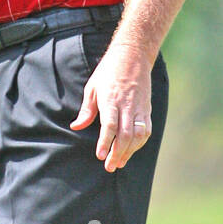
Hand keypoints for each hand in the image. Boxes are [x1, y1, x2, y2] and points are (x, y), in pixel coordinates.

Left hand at [69, 41, 153, 171]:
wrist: (133, 56)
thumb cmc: (108, 71)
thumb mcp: (92, 87)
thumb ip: (86, 109)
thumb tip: (76, 126)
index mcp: (111, 99)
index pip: (110, 125)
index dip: (105, 142)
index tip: (100, 155)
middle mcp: (127, 105)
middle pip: (125, 134)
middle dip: (118, 153)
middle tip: (109, 167)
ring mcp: (139, 108)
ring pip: (138, 135)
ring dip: (129, 152)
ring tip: (120, 163)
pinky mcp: (146, 109)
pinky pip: (146, 130)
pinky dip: (139, 143)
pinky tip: (131, 151)